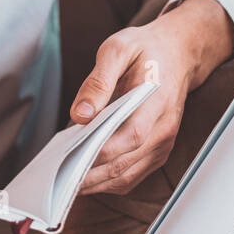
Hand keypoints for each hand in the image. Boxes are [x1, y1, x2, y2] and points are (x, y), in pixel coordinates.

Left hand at [71, 0, 233, 195]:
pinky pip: (131, 176)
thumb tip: (81, 115)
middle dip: (87, 176)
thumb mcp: (117, 49)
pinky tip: (85, 174)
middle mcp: (163, 129)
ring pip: (126, 177)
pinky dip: (107, 181)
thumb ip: (98, 82)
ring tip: (64, 180)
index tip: (66, 160)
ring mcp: (162, 143)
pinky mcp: (157, 151)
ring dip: (95, 184)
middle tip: (55, 177)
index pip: (129, 137)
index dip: (97, 153)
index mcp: (155, 101)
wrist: (178, 53)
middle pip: (123, 165)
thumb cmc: (145, 50)